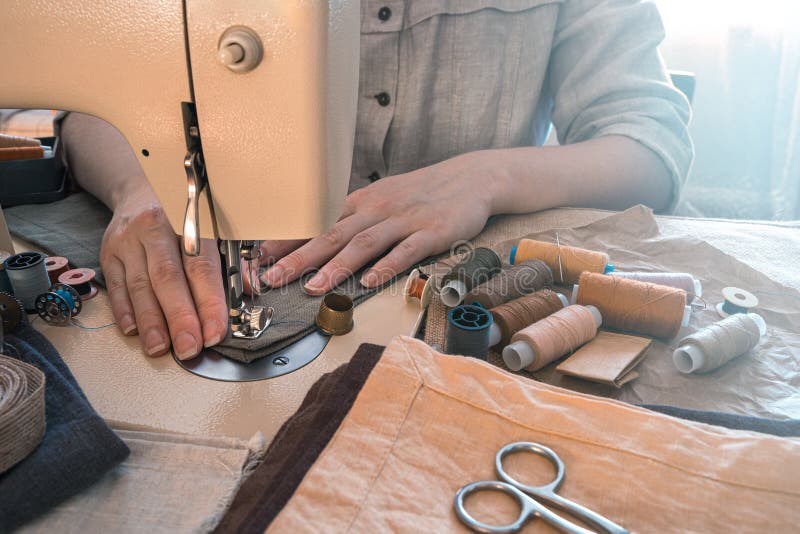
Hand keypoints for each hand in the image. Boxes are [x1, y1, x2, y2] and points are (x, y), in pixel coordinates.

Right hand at [100, 186, 227, 358]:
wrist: (140, 189)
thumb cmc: (185, 214)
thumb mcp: (214, 225)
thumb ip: (232, 259)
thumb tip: (249, 290)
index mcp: (189, 220)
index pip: (201, 267)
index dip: (209, 303)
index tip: (215, 332)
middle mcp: (156, 228)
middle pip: (168, 279)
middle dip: (180, 318)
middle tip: (189, 348)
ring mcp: (128, 241)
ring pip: (139, 285)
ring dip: (151, 321)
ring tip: (161, 348)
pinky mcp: (109, 253)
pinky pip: (116, 285)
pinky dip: (124, 311)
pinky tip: (134, 331)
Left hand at [258, 153, 494, 293]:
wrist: (470, 178)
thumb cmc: (422, 193)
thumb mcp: (383, 199)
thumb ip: (354, 219)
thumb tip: (320, 240)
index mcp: (362, 202)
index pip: (318, 221)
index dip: (288, 239)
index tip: (260, 257)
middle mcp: (377, 209)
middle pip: (332, 233)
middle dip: (299, 257)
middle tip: (274, 277)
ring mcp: (404, 220)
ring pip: (364, 243)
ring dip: (337, 266)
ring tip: (314, 286)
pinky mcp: (431, 232)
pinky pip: (406, 250)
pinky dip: (387, 266)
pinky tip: (371, 282)